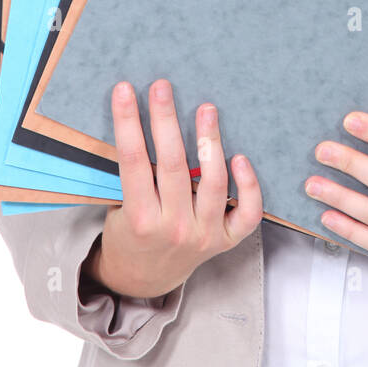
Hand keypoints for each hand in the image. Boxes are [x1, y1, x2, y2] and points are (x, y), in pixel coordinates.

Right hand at [84, 79, 262, 297]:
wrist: (143, 279)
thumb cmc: (129, 234)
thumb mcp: (119, 209)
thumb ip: (135, 176)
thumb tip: (142, 117)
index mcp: (140, 219)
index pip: (133, 161)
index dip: (128, 122)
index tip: (125, 90)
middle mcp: (175, 228)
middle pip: (172, 165)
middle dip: (165, 120)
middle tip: (163, 87)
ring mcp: (204, 235)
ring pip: (212, 183)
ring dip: (209, 142)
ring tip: (206, 109)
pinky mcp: (226, 240)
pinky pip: (246, 212)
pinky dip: (248, 186)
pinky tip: (241, 157)